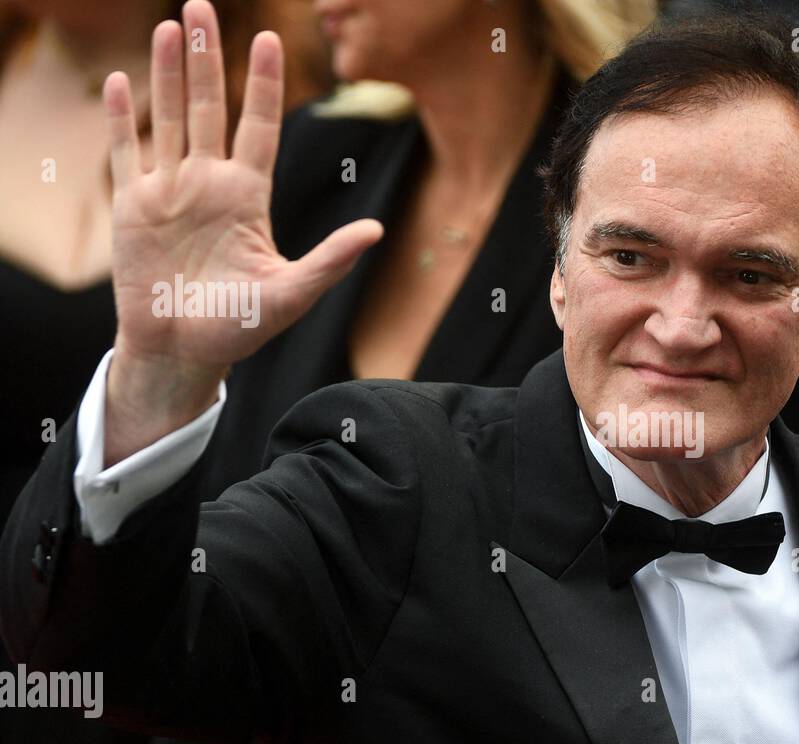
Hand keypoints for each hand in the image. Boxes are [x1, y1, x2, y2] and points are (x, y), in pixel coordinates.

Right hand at [102, 0, 381, 464]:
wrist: (183, 352)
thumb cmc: (240, 327)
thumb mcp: (292, 292)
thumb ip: (331, 260)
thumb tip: (377, 230)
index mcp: (248, 196)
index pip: (260, 126)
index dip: (264, 84)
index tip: (268, 38)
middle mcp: (209, 183)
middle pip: (210, 107)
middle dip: (207, 57)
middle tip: (202, 5)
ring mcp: (169, 190)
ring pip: (169, 117)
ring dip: (169, 72)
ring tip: (172, 25)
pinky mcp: (132, 206)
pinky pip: (127, 151)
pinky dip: (122, 117)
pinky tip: (121, 80)